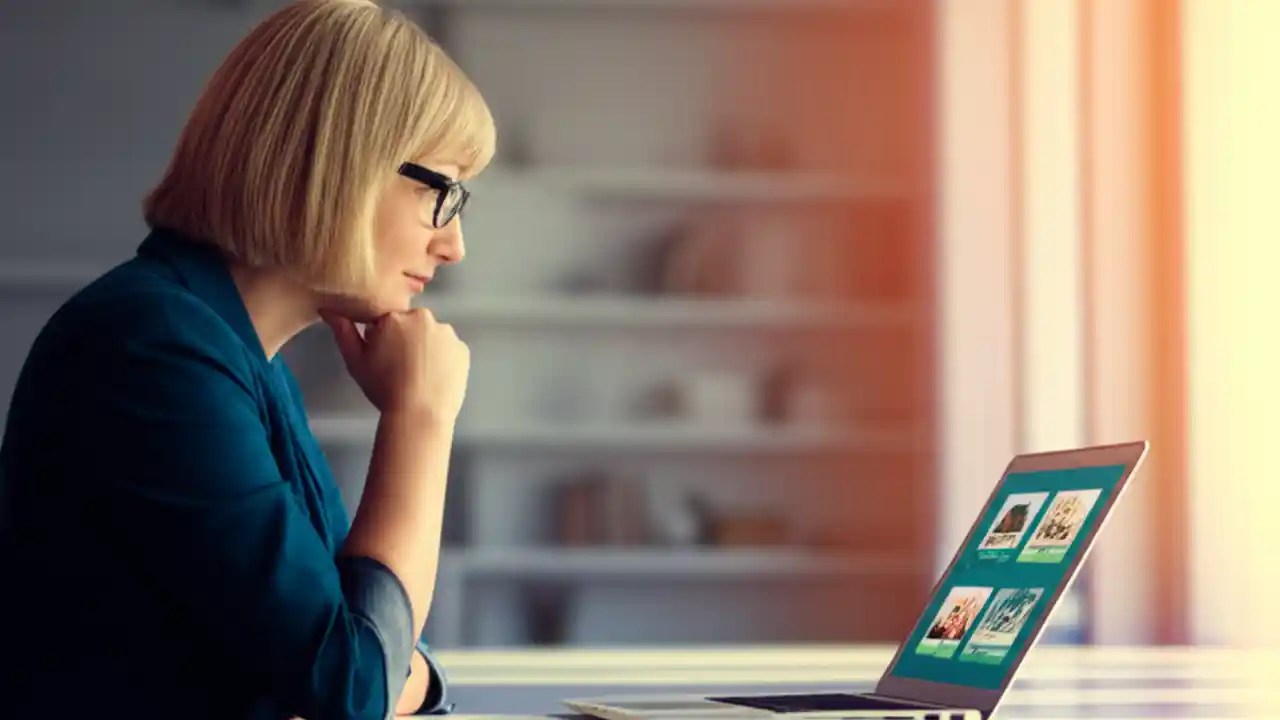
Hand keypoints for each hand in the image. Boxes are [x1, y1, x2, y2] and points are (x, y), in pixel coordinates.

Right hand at [321, 308, 469, 424]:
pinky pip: (449, 350)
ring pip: (432, 336)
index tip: (382, 357)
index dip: (381, 338)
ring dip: (425, 348)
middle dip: (405, 339)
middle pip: (411, 324)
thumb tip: (327, 309)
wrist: (420, 414)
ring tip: (418, 376)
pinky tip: (434, 378)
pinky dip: (443, 360)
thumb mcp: (355, 361)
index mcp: (394, 317)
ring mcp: (446, 333)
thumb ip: (343, 331)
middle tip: (400, 368)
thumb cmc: (383, 388)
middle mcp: (423, 318)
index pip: (385, 319)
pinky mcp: (462, 349)